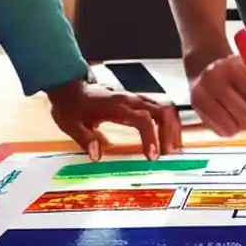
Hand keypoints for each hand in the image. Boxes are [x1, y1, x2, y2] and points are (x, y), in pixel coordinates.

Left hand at [47, 81, 181, 160]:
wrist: (71, 89)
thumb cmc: (72, 107)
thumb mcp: (72, 124)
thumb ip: (86, 138)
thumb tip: (97, 155)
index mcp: (117, 105)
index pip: (143, 119)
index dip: (151, 137)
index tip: (153, 156)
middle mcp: (131, 99)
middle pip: (163, 109)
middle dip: (171, 131)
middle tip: (172, 153)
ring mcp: (136, 98)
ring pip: (165, 107)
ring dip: (173, 126)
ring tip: (174, 148)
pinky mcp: (138, 101)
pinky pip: (160, 108)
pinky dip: (169, 122)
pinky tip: (169, 138)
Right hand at [185, 50, 245, 137]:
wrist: (203, 64)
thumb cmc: (233, 71)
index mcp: (234, 67)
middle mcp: (215, 80)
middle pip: (245, 115)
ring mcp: (202, 95)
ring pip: (233, 127)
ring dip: (243, 126)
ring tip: (240, 113)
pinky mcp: (195, 108)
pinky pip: (221, 132)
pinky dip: (231, 129)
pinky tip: (228, 116)